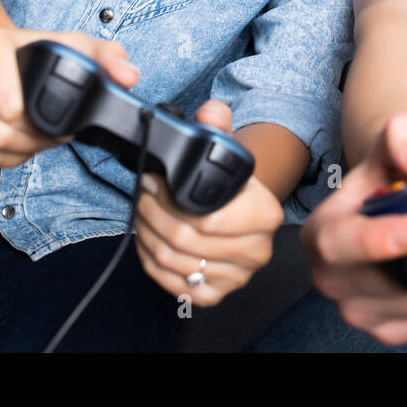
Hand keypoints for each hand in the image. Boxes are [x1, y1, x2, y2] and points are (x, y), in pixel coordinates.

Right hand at [0, 23, 138, 170]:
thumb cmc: (21, 50)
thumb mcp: (67, 44)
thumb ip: (104, 57)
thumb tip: (127, 76)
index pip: (12, 108)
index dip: (41, 123)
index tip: (52, 118)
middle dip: (28, 143)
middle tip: (43, 135)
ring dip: (10, 156)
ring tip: (24, 138)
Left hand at [132, 100, 283, 306]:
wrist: (243, 212)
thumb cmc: (232, 184)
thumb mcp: (227, 148)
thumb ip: (216, 124)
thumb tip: (210, 111)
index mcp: (265, 215)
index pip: (206, 219)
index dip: (169, 200)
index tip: (153, 181)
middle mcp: (257, 251)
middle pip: (185, 241)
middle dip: (152, 214)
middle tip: (141, 195)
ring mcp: (237, 277)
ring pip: (174, 262)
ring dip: (147, 236)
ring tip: (140, 213)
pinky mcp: (216, 295)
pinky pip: (174, 286)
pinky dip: (151, 264)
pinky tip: (148, 241)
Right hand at [301, 112, 406, 345]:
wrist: (381, 213)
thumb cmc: (382, 182)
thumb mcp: (387, 150)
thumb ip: (402, 138)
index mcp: (321, 235)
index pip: (342, 245)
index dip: (380, 241)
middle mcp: (334, 282)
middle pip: (402, 281)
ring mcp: (363, 314)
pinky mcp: (393, 331)